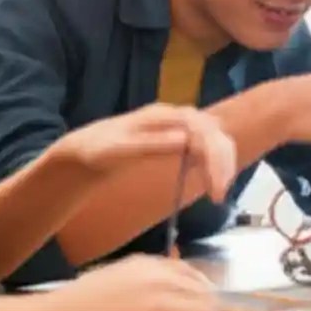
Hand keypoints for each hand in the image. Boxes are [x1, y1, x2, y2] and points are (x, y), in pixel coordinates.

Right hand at [29, 255, 227, 310]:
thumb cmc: (77, 303)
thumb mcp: (117, 276)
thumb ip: (149, 277)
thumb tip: (178, 288)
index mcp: (148, 265)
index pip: (194, 275)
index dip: (208, 291)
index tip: (214, 302)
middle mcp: (157, 282)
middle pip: (206, 296)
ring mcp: (155, 309)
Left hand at [48, 104, 236, 202]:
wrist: (87, 149)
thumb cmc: (98, 149)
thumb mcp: (117, 149)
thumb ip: (151, 143)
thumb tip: (186, 139)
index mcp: (164, 115)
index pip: (202, 129)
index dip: (214, 156)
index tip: (216, 186)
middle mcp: (177, 116)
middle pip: (214, 133)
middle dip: (223, 163)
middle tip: (219, 195)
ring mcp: (180, 126)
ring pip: (214, 140)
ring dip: (222, 164)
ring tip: (217, 193)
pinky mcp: (180, 137)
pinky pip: (206, 147)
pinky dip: (213, 164)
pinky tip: (210, 182)